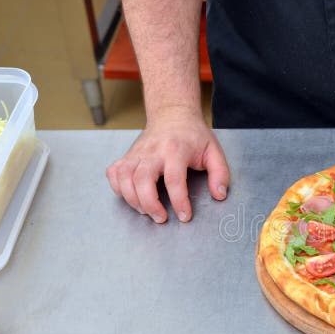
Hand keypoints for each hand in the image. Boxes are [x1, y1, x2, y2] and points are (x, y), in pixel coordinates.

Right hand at [106, 107, 229, 222]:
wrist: (172, 115)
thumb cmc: (193, 135)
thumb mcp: (214, 151)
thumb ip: (220, 174)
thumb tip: (219, 194)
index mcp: (176, 150)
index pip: (174, 179)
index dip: (179, 201)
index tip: (184, 216)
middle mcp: (153, 151)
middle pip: (142, 179)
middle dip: (150, 203)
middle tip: (160, 218)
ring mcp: (137, 153)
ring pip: (124, 177)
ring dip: (132, 199)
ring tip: (146, 211)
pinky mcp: (127, 155)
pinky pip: (114, 173)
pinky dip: (117, 187)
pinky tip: (130, 196)